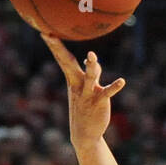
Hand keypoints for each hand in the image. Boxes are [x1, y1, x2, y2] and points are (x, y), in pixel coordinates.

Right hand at [40, 34, 125, 151]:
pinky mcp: (99, 101)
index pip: (62, 59)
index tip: (44, 31)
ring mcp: (88, 92)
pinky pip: (107, 92)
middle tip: (51, 35)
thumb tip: (90, 59)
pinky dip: (114, 87)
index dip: (54, 45)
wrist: (85, 133)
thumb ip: (90, 72)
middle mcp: (77, 84)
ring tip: (91, 55)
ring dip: (90, 67)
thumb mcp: (84, 87)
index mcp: (72, 79)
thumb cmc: (85, 107)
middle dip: (60, 49)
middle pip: (68, 63)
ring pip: (89, 77)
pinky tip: (122, 81)